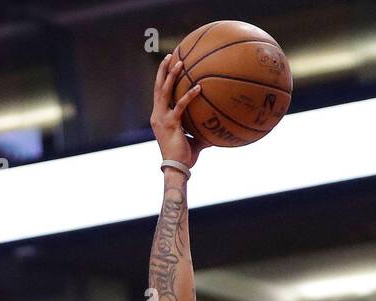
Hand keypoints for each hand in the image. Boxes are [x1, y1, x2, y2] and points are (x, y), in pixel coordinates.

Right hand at [151, 54, 204, 168]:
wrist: (177, 169)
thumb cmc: (185, 158)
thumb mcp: (195, 141)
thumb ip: (203, 132)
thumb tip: (218, 129)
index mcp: (159, 117)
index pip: (159, 94)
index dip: (162, 79)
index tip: (168, 65)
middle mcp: (157, 115)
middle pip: (158, 87)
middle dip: (163, 70)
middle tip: (170, 56)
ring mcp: (162, 118)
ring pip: (164, 91)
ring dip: (172, 75)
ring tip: (180, 62)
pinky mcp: (171, 124)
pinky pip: (180, 106)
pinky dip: (189, 96)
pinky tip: (199, 87)